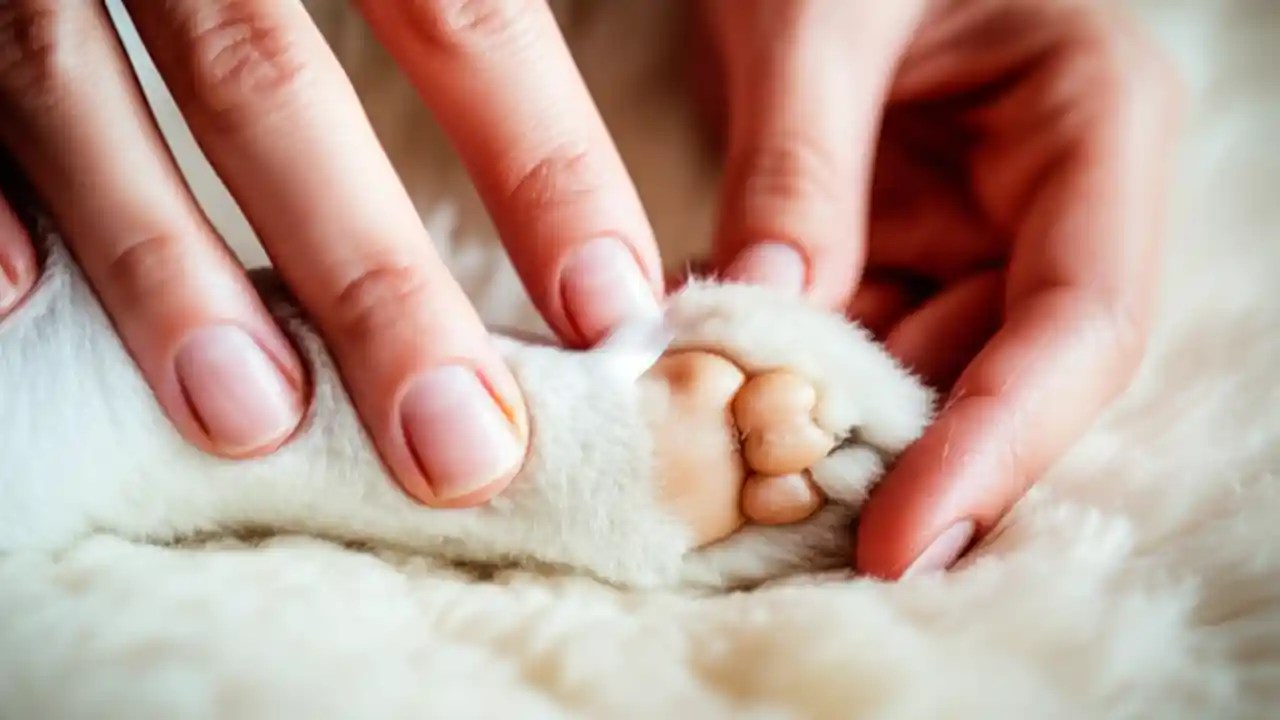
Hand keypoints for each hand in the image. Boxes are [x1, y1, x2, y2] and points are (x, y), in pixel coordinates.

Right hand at [0, 1, 661, 505]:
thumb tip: (594, 225)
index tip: (610, 313)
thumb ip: (477, 14)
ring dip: (161, 269)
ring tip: (251, 418)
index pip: (463, 13)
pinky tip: (18, 304)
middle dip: (367, 278)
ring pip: (70, 84)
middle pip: (267, 79)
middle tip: (456, 445)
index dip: (545, 166)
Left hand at [691, 0, 1181, 576]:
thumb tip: (761, 325)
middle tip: (784, 535)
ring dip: (829, 432)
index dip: (996, 446)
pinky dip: (786, 384)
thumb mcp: (815, 16)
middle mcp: (1047, 198)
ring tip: (735, 485)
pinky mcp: (890, 244)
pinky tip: (718, 414)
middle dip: (898, 461)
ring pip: (917, 374)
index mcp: (1093, 121)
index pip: (1080, 323)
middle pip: (1000, 372)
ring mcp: (966, 229)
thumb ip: (797, 165)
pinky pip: (851, 342)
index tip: (898, 545)